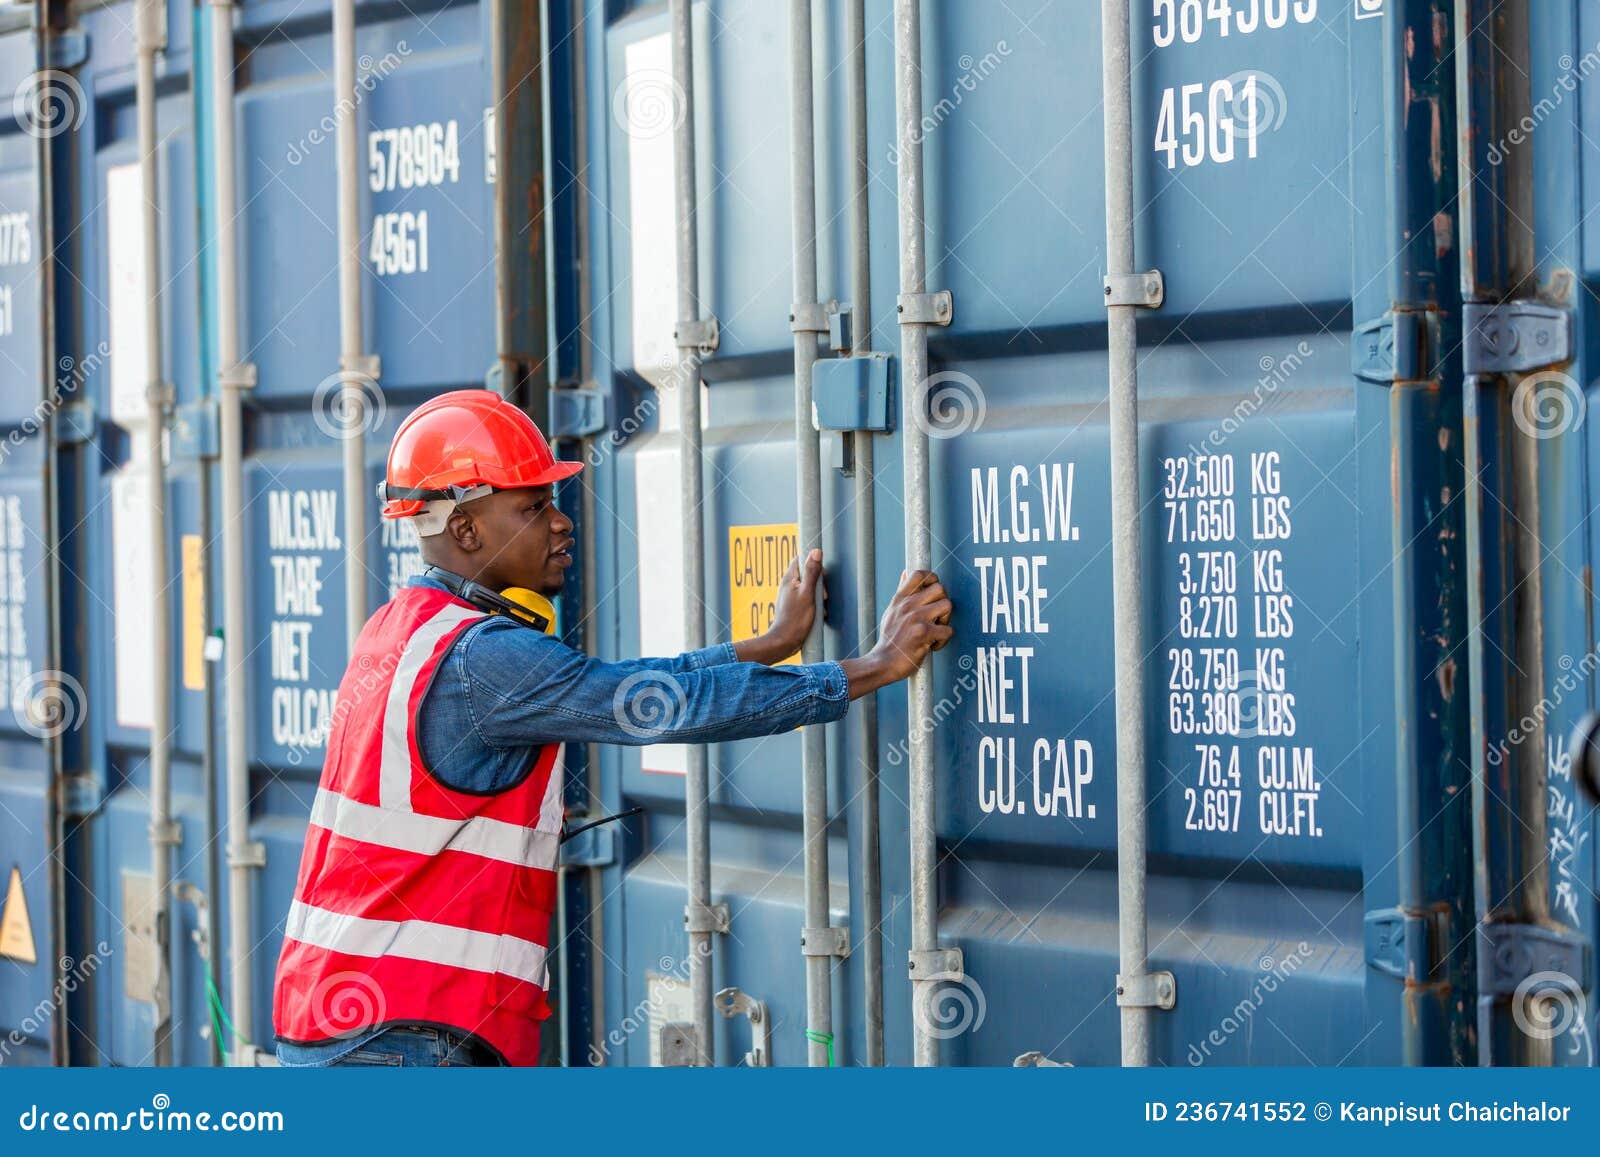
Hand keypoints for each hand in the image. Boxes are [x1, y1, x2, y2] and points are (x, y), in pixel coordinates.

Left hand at [733, 549, 823, 664]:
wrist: (785, 641)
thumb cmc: (795, 619)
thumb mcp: (808, 593)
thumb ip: (812, 572)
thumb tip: (816, 551)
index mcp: (789, 578)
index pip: (801, 559)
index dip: (813, 562)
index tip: (821, 574)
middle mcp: (789, 585)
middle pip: (808, 574)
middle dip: (819, 583)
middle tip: (822, 596)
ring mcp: (792, 596)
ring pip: (811, 588)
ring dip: (819, 596)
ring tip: (821, 607)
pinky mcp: (796, 607)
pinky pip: (809, 600)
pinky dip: (816, 605)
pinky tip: (819, 614)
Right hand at [842, 569, 952, 697]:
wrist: (882, 663)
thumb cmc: (889, 640)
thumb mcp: (891, 611)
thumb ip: (901, 593)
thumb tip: (906, 573)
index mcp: (900, 599)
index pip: (919, 574)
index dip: (933, 578)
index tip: (933, 591)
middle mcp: (908, 605)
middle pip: (940, 588)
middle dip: (943, 602)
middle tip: (937, 616)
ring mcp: (915, 618)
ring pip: (947, 605)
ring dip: (946, 620)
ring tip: (936, 630)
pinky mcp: (923, 633)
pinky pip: (947, 630)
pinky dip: (944, 640)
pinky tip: (933, 645)